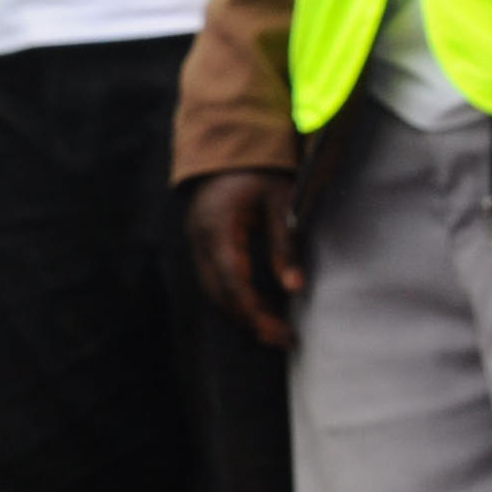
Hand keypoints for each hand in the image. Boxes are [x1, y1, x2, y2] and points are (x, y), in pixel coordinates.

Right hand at [184, 168, 302, 349]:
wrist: (230, 151)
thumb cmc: (261, 174)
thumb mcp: (281, 203)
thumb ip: (285, 245)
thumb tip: (295, 287)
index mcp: (217, 227)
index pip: (231, 279)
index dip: (252, 309)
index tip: (276, 332)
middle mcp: (200, 240)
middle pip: (218, 292)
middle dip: (248, 320)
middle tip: (281, 339)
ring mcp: (196, 244)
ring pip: (212, 291)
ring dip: (240, 314)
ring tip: (272, 332)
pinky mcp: (202, 248)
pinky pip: (213, 282)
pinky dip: (234, 300)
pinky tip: (257, 310)